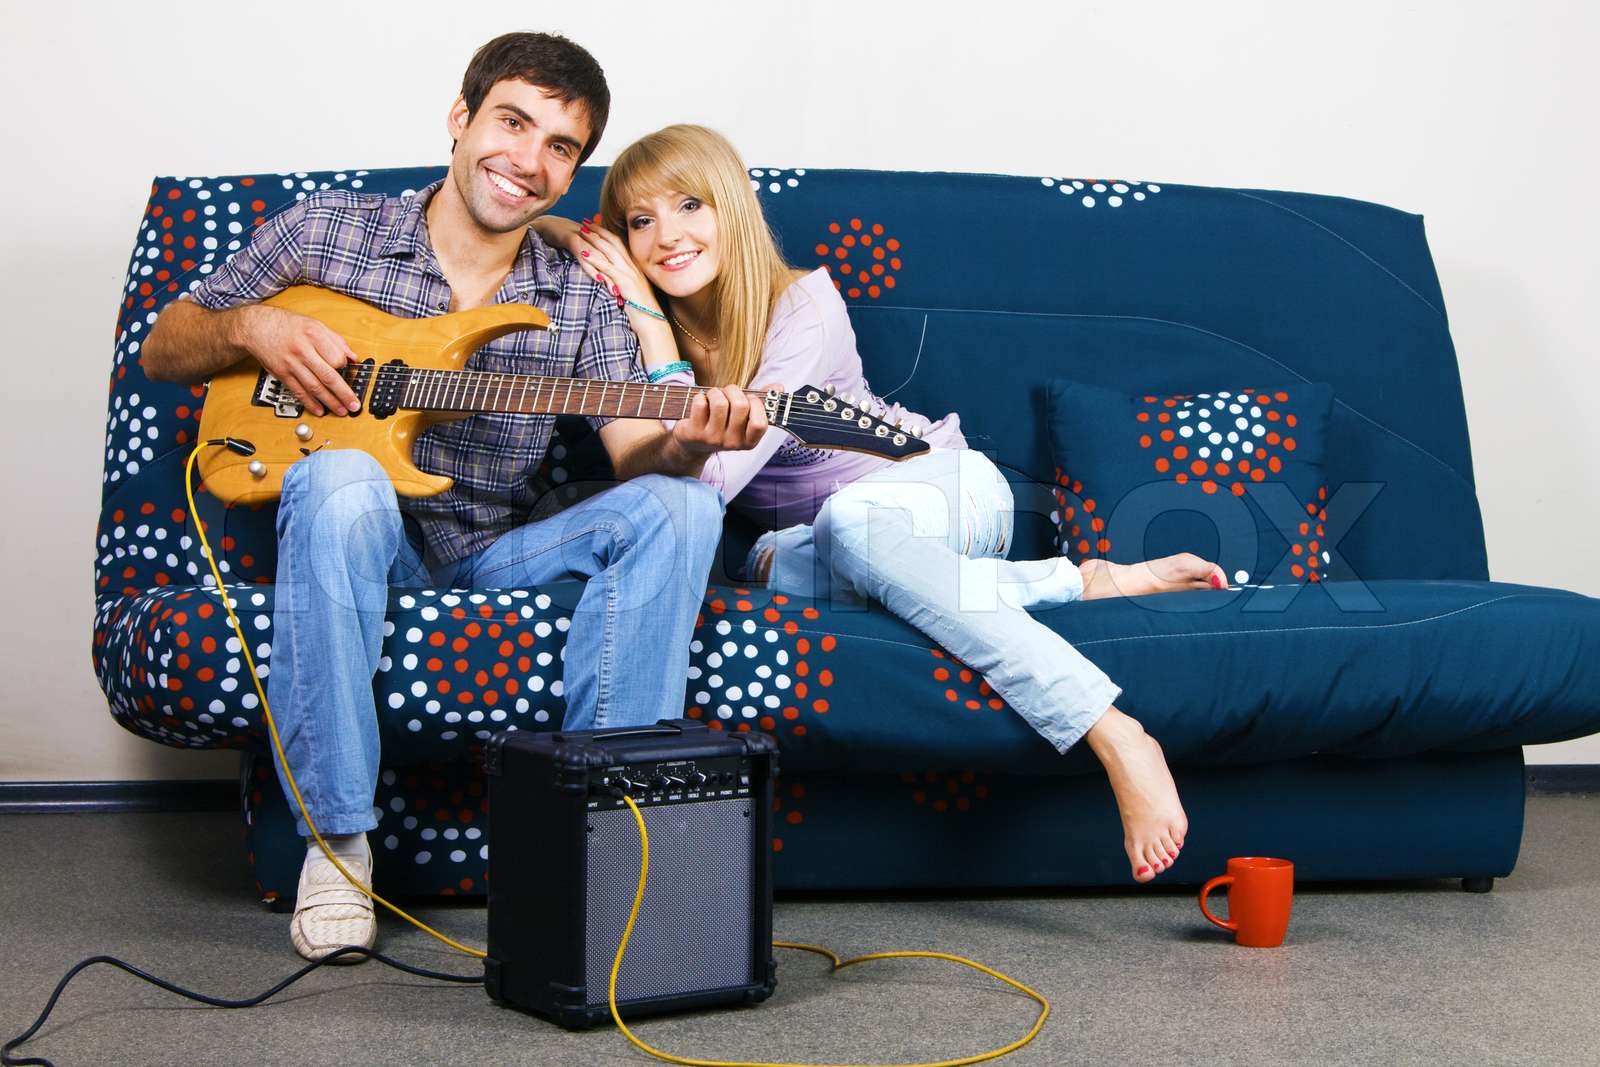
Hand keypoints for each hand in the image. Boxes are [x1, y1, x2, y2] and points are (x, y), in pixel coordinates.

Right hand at [234, 304, 359, 415]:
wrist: (256, 327)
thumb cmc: (287, 324)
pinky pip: (298, 391)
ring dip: (329, 402)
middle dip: (343, 394)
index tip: (349, 372)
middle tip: (354, 406)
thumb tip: (354, 358)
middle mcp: (302, 350)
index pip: (336, 358)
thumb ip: (336, 340)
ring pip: (314, 387)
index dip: (345, 368)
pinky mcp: (281, 373)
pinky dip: (309, 403)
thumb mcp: (315, 324)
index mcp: (314, 335)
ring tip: (341, 411)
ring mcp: (291, 363)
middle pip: (327, 376)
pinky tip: (319, 410)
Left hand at [568, 218, 658, 314]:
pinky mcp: (626, 283)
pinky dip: (596, 259)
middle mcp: (633, 268)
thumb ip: (622, 285)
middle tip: (584, 222)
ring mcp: (630, 274)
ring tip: (581, 232)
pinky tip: (584, 253)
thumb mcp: (631, 294)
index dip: (606, 233)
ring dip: (595, 240)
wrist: (654, 324)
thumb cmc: (643, 313)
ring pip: (610, 251)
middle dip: (598, 231)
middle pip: (613, 243)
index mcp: (634, 268)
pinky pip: (608, 268)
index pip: (619, 245)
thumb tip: (611, 282)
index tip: (593, 226)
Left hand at [669, 382, 780, 457]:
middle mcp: (732, 443)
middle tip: (728, 393)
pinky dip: (700, 396)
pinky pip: (700, 404)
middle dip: (734, 391)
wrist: (693, 444)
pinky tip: (700, 403)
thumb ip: (762, 402)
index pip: (760, 423)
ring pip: (720, 403)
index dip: (756, 404)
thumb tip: (779, 387)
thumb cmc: (723, 424)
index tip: (749, 399)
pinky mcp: (694, 433)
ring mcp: (712, 439)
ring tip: (713, 396)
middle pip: (740, 406)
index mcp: (749, 441)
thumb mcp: (743, 418)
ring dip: (716, 392)